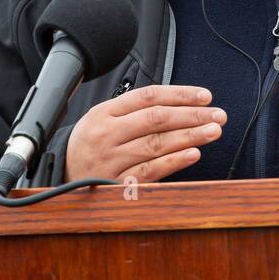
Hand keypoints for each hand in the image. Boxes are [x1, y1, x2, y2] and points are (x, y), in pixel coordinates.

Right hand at [66, 84, 225, 183]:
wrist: (60, 182)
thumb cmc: (88, 149)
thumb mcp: (101, 121)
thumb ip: (133, 111)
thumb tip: (179, 104)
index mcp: (103, 113)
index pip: (148, 96)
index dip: (180, 94)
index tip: (205, 96)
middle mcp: (107, 134)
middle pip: (156, 118)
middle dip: (192, 115)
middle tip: (218, 114)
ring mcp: (112, 160)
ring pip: (156, 143)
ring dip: (190, 135)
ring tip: (213, 131)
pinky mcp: (117, 185)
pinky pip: (150, 172)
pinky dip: (173, 162)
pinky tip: (193, 154)